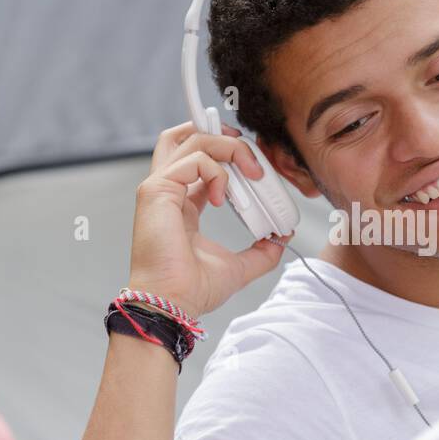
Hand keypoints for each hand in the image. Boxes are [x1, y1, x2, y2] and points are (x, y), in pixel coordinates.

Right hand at [127, 121, 290, 315]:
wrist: (174, 303)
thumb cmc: (193, 288)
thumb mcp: (240, 266)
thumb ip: (262, 251)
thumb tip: (282, 238)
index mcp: (184, 203)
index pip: (203, 160)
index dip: (231, 155)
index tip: (258, 170)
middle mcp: (169, 189)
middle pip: (189, 136)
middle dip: (225, 135)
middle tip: (253, 156)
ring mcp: (160, 187)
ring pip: (192, 138)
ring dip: (229, 148)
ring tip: (251, 172)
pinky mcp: (156, 190)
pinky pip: (193, 159)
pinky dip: (217, 170)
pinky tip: (223, 197)